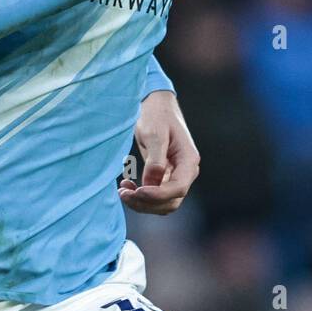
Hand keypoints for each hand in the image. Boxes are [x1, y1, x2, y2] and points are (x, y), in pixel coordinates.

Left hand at [119, 90, 199, 214]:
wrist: (156, 107)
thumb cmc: (157, 116)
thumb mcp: (154, 134)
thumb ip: (155, 160)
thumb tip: (150, 184)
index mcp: (188, 160)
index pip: (178, 188)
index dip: (157, 195)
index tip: (137, 191)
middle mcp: (186, 171)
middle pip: (171, 201)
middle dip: (147, 203)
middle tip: (123, 193)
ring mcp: (176, 176)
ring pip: (163, 203)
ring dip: (142, 203)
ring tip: (122, 191)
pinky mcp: (165, 177)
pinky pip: (156, 196)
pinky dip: (141, 197)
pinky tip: (127, 186)